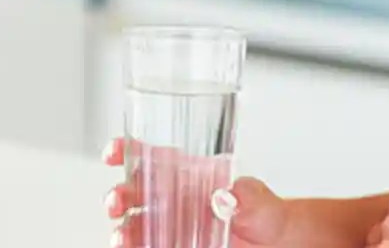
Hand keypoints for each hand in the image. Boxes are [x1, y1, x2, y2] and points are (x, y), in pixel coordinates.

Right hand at [102, 137, 294, 246]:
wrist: (274, 246)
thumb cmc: (266, 216)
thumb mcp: (261, 202)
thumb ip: (248, 197)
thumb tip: (228, 197)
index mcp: (191, 176)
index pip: (153, 157)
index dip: (128, 150)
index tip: (113, 152)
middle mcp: (174, 200)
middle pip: (133, 193)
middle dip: (118, 195)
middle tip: (116, 203)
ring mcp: (170, 227)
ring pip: (133, 225)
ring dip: (121, 230)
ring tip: (122, 238)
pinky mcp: (171, 246)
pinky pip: (145, 246)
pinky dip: (135, 247)